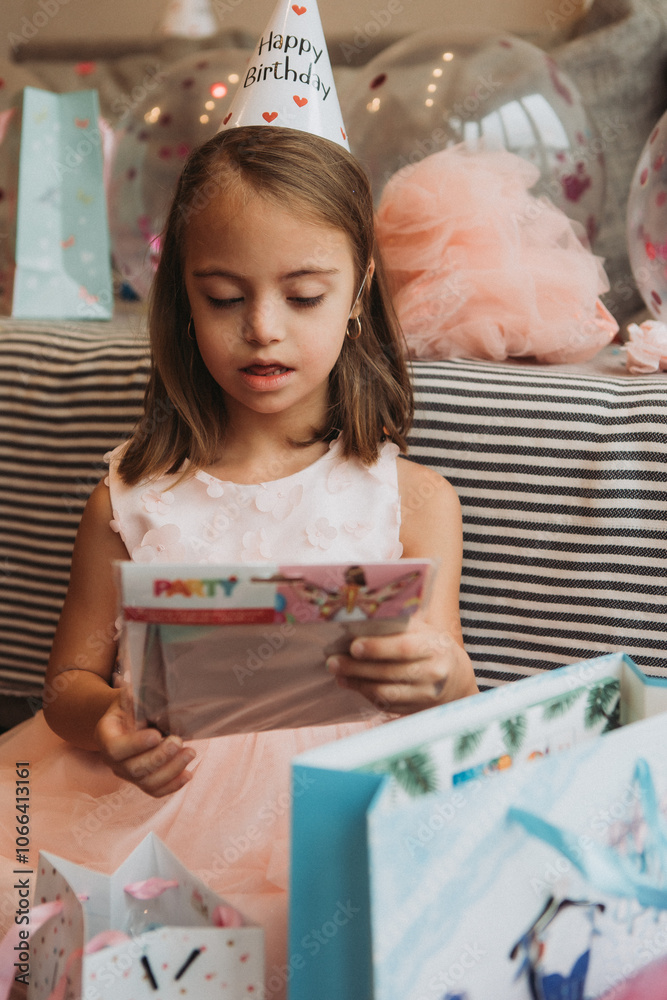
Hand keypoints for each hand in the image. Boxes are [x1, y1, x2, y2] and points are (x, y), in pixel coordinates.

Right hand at [94, 685, 195, 796]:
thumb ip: (137, 699)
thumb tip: (149, 694)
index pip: (115, 749)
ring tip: (189, 753)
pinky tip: (188, 773)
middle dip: (159, 757)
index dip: (136, 745)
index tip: (156, 735)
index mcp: (106, 736)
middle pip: (133, 769)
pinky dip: (173, 785)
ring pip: (147, 783)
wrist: (132, 717)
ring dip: (171, 770)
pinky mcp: (142, 781)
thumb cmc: (133, 705)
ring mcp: (127, 774)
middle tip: (178, 741)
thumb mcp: (131, 696)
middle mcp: (112, 761)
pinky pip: (156, 791)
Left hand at [326, 618, 477, 713]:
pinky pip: (387, 704)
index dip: (377, 648)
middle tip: (333, 661)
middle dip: (358, 667)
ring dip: (357, 683)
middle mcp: (433, 673)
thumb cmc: (432, 647)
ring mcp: (425, 695)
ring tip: (337, 673)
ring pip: (386, 692)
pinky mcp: (416, 710)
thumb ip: (399, 627)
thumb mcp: (425, 631)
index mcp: (435, 647)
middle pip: (390, 672)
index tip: (353, 645)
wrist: (457, 679)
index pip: (404, 648)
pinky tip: (351, 684)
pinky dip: (366, 693)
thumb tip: (360, 624)